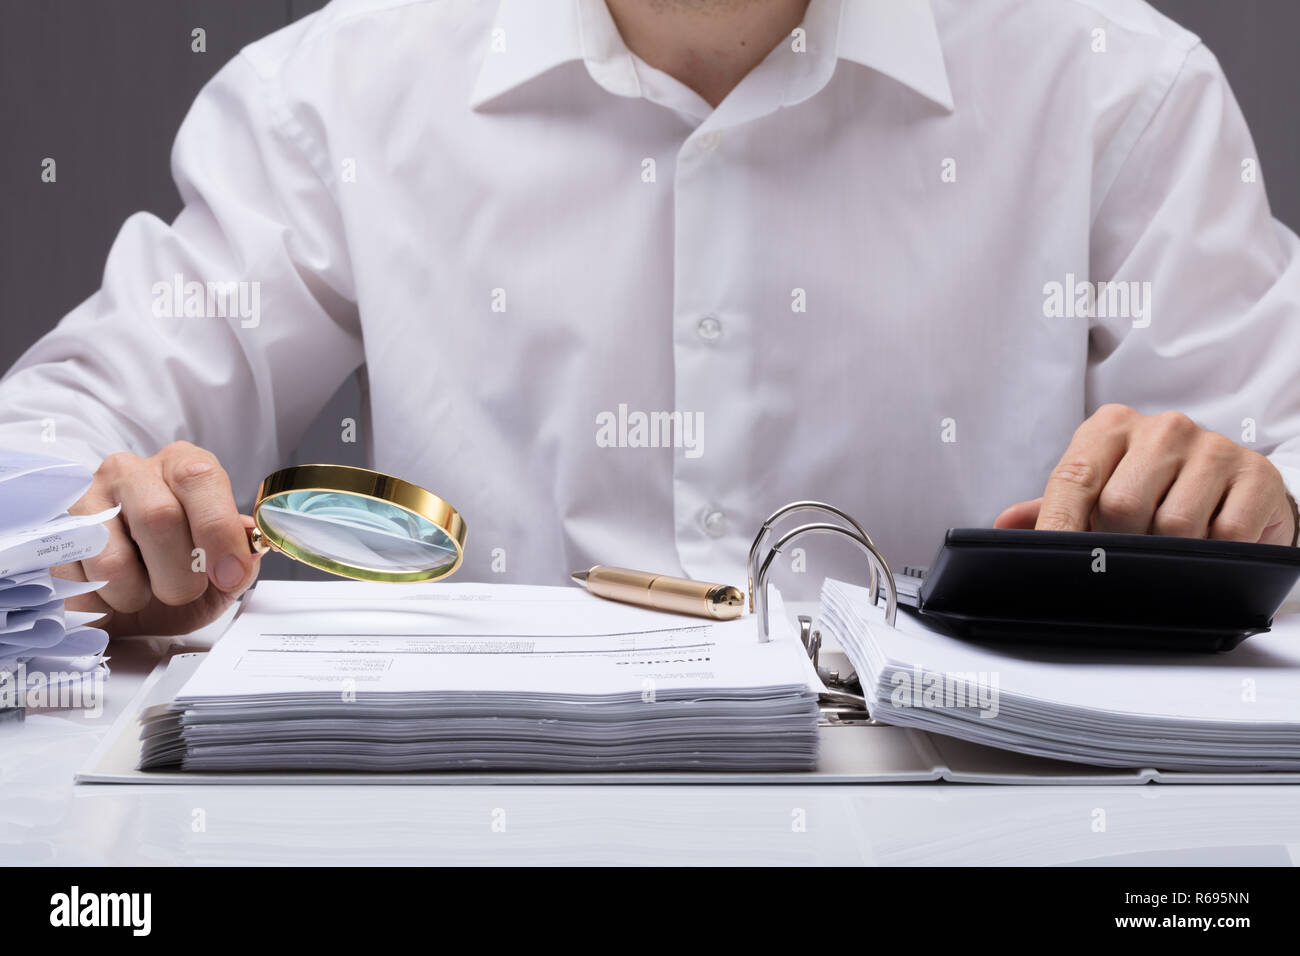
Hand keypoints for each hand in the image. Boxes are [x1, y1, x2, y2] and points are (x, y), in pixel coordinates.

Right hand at [52, 441, 259, 636]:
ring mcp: (87, 499)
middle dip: (179, 573)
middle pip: (157, 517)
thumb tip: (249, 543)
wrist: (134, 602)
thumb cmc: (185, 572)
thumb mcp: (226, 567)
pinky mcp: (54, 536)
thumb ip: (243, 551)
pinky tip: (113, 593)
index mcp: (183, 465)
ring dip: (137, 594)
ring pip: (113, 558)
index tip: (229, 574)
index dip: (217, 531)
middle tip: (183, 592)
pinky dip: (104, 602)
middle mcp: (132, 471)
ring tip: (144, 592)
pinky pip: (78, 581)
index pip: (200, 478)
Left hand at [995, 404, 1296, 545]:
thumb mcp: (1101, 491)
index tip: (1052, 560)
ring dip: (1168, 553)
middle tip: (1128, 551)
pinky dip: (1212, 552)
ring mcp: (1213, 447)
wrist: (1237, 487)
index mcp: (1111, 427)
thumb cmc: (1155, 490)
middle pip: (1121, 506)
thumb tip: (1004, 528)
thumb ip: (1053, 507)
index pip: (1073, 478)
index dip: (1059, 525)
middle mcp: (1161, 428)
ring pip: (1173, 525)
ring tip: (1170, 547)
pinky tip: (1209, 544)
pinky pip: (1224, 533)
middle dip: (1119, 543)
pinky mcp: (1256, 474)